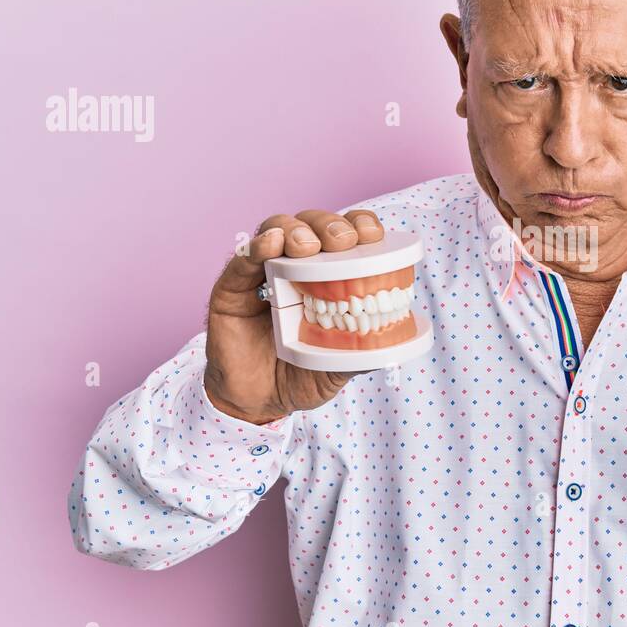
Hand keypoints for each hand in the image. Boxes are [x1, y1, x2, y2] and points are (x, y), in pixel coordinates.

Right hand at [203, 208, 384, 423]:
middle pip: (313, 224)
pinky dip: (258, 246)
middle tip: (342, 242)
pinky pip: (242, 258)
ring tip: (307, 246)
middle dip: (331, 225)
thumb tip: (394, 337)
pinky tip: (271, 244)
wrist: (258, 402)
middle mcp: (297, 264)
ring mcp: (263, 272)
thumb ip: (363, 349)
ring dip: (296, 230)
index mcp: (329, 275)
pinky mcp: (232, 286)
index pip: (347, 234)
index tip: (372, 235)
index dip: (360, 226)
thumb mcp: (340, 364)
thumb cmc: (301, 374)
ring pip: (278, 229)